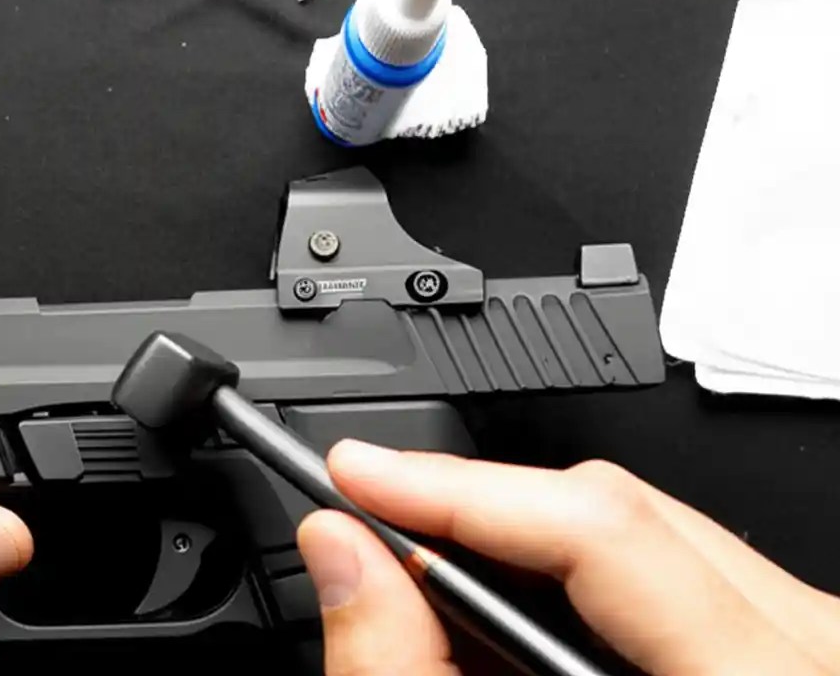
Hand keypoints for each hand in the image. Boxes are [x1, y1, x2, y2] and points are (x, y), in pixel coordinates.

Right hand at [297, 440, 839, 674]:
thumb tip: (343, 555)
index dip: (457, 492)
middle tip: (377, 523)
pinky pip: (679, 572)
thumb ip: (401, 667)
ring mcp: (809, 658)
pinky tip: (518, 627)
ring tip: (438, 589)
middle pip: (618, 517)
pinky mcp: (787, 658)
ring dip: (527, 546)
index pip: (599, 535)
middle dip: (478, 512)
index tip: (364, 478)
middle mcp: (810, 666)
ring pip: (649, 532)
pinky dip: (581, 583)